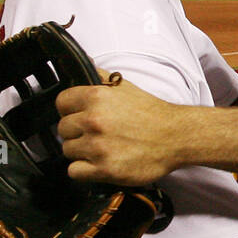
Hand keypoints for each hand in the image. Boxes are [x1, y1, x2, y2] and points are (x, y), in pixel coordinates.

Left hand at [57, 77, 183, 183]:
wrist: (176, 136)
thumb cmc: (152, 113)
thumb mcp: (125, 86)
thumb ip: (100, 76)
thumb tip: (83, 65)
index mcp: (96, 97)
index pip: (61, 103)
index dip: (69, 110)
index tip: (78, 116)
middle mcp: (94, 120)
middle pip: (63, 129)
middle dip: (76, 132)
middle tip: (94, 134)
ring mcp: (98, 146)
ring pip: (68, 150)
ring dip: (80, 151)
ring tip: (99, 149)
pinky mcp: (104, 169)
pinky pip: (74, 172)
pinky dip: (83, 170)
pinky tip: (97, 163)